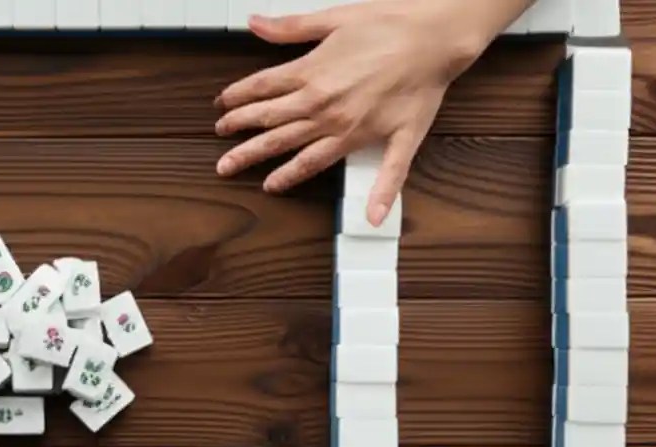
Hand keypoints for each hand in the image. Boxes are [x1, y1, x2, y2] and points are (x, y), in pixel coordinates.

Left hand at [214, 0, 495, 226]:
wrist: (436, 32)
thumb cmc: (389, 22)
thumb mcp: (333, 18)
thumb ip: (289, 28)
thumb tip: (253, 23)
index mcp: (311, 75)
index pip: (262, 93)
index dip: (236, 103)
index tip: (220, 112)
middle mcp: (326, 106)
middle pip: (273, 127)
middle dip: (243, 144)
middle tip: (223, 162)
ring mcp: (355, 127)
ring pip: (307, 154)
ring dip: (281, 169)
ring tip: (261, 184)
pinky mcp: (392, 136)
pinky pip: (388, 172)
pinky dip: (383, 195)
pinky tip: (374, 217)